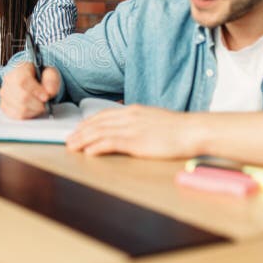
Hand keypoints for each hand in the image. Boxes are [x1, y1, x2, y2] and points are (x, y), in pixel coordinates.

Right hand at [0, 62, 59, 118]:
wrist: (33, 80)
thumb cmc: (40, 76)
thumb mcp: (50, 72)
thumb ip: (52, 80)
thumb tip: (49, 92)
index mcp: (19, 68)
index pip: (22, 80)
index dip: (35, 91)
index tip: (46, 97)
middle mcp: (8, 80)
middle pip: (21, 97)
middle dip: (38, 104)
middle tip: (45, 102)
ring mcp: (4, 93)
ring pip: (19, 109)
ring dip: (34, 110)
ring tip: (39, 105)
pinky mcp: (4, 105)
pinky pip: (16, 115)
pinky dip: (28, 115)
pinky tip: (32, 109)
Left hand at [66, 104, 197, 157]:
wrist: (194, 130)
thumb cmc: (179, 129)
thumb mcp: (155, 120)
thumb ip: (140, 123)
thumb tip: (131, 131)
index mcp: (134, 111)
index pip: (104, 115)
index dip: (88, 123)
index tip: (78, 129)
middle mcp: (130, 117)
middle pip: (98, 123)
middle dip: (80, 132)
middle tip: (68, 140)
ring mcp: (132, 128)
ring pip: (100, 132)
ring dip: (83, 139)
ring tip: (72, 146)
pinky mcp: (136, 141)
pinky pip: (111, 142)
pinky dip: (97, 146)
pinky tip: (88, 151)